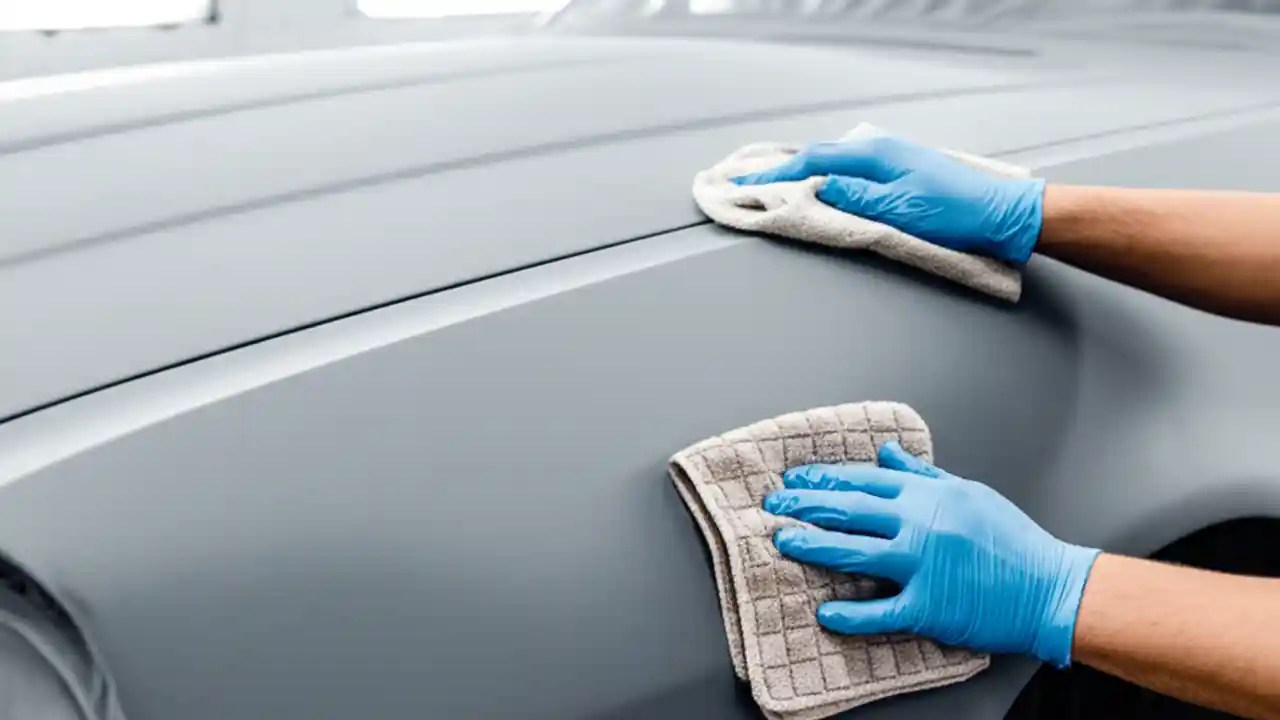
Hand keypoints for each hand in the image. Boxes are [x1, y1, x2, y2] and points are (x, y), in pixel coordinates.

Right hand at [733, 134, 1045, 263]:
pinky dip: (820, 176)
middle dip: (776, 171)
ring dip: (796, 174)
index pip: (810, 161)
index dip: (773, 174)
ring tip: (765, 184)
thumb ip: (854, 197)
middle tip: (741, 181)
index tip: (741, 183)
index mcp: (874, 155)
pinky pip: (846, 170)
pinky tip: (810, 185)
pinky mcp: (896, 172)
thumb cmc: (956, 213)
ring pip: (828, 163)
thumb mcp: (899, 209)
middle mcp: (877, 149)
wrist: (1002, 214)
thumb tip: (815, 188)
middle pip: (814, 157)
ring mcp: (887, 158)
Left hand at [763, 442, 1098, 666]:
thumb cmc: (1014, 540)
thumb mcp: (969, 493)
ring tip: (782, 542)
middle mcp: (921, 526)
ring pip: (854, 552)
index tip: (795, 479)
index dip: (823, 479)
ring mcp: (923, 566)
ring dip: (812, 545)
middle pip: (849, 511)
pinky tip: (825, 613)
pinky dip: (850, 614)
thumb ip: (922, 475)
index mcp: (929, 496)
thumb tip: (886, 453)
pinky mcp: (930, 607)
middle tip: (774, 504)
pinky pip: (881, 611)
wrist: (1052, 587)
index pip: (863, 481)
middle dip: (804, 505)